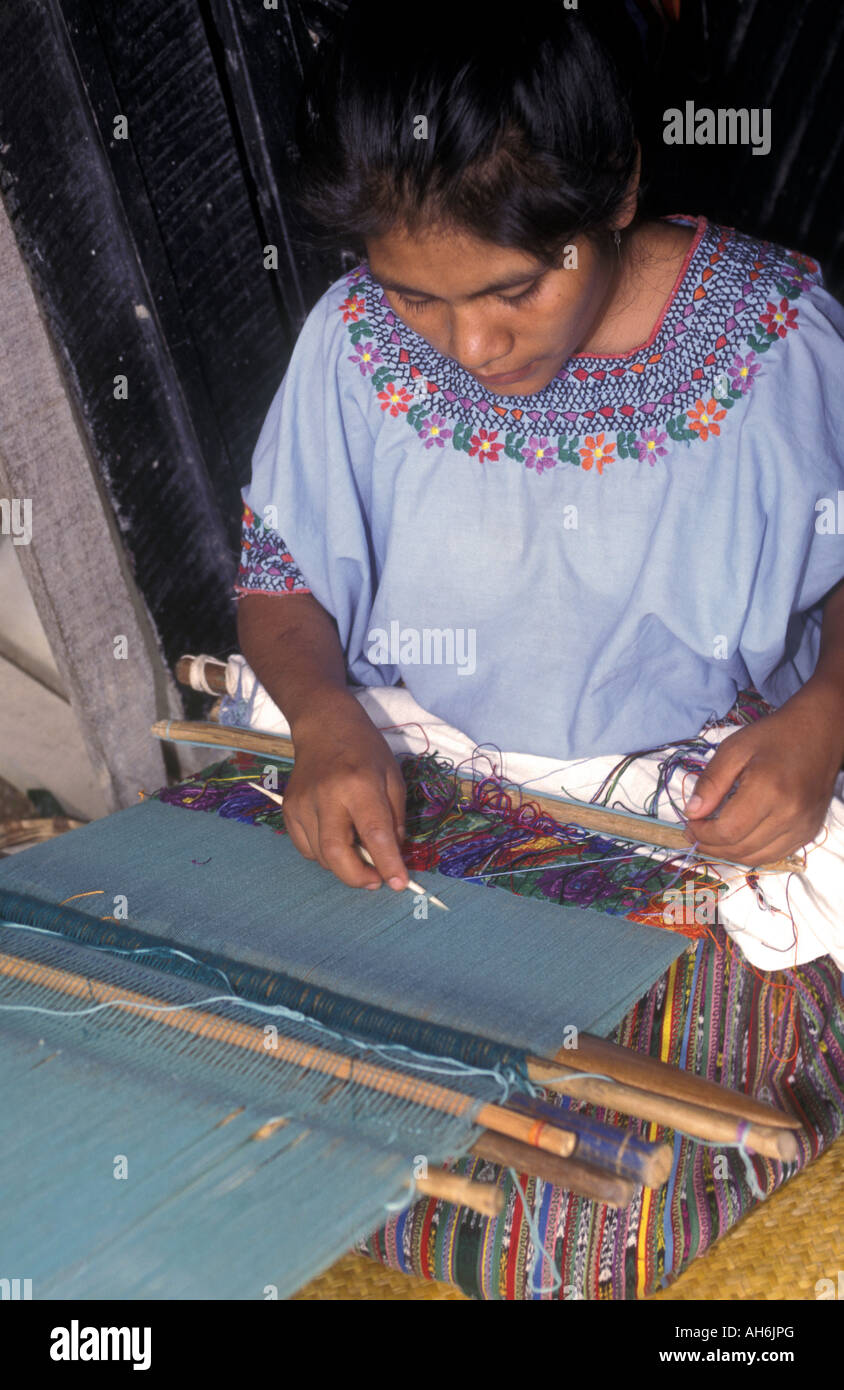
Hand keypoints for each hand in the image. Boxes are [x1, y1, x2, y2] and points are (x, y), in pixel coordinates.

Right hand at [282, 691, 408, 891]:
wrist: (323, 725)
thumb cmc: (365, 750)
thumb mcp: (392, 777)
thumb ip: (395, 819)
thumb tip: (392, 856)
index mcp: (359, 784)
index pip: (374, 833)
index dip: (387, 864)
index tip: (398, 883)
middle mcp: (327, 795)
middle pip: (336, 853)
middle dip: (357, 877)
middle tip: (375, 881)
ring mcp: (302, 803)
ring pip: (320, 856)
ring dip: (343, 866)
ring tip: (359, 853)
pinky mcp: (288, 809)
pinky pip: (306, 848)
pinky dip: (324, 855)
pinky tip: (337, 839)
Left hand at [681, 689, 843, 864]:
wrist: (820, 734)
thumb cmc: (774, 736)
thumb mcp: (734, 749)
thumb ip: (711, 782)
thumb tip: (692, 813)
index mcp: (769, 789)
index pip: (728, 831)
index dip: (703, 833)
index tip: (690, 823)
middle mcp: (790, 814)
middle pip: (741, 848)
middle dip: (712, 845)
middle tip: (696, 832)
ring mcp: (803, 826)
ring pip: (757, 858)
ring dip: (730, 853)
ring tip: (713, 838)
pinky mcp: (810, 831)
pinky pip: (775, 855)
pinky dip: (752, 852)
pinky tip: (738, 838)